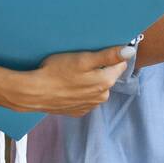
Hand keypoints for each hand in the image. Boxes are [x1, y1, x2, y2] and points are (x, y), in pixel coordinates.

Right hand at [16, 45, 132, 116]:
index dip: (109, 56)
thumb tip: (130, 52)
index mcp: (106, 82)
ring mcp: (90, 105)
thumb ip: (108, 56)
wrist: (34, 93)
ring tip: (72, 73)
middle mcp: (102, 96)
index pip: (119, 64)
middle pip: (108, 76)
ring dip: (89, 80)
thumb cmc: (56, 71)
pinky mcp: (78, 110)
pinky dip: (80, 90)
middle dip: (99, 68)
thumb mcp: (83, 59)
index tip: (95, 51)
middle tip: (80, 61)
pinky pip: (85, 97)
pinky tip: (68, 84)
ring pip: (97, 87)